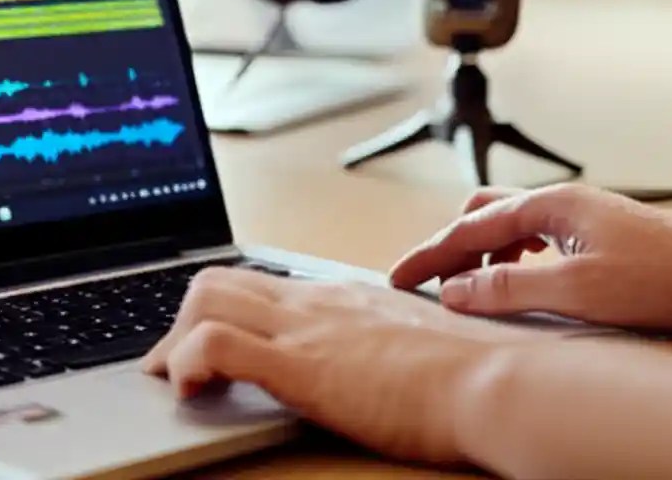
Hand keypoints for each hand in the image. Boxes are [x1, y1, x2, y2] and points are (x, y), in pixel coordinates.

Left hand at [140, 267, 545, 464]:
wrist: (499, 383)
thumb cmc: (474, 375)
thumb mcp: (414, 345)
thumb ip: (379, 344)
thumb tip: (375, 364)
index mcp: (340, 297)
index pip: (258, 280)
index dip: (219, 309)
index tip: (203, 341)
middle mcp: (315, 301)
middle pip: (218, 279)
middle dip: (180, 320)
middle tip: (172, 364)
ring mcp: (305, 328)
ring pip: (204, 299)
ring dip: (173, 340)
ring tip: (171, 381)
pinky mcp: (301, 365)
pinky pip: (214, 345)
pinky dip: (186, 363)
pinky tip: (192, 391)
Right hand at [391, 183, 671, 327]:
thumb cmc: (663, 277)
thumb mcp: (576, 290)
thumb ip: (509, 288)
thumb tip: (454, 291)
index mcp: (547, 206)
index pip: (467, 230)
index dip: (427, 256)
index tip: (396, 278)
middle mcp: (559, 203)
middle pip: (481, 214)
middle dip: (449, 247)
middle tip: (430, 282)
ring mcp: (580, 216)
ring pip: (508, 225)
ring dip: (481, 254)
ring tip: (470, 290)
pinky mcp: (596, 235)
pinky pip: (534, 237)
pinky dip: (510, 257)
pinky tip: (519, 280)